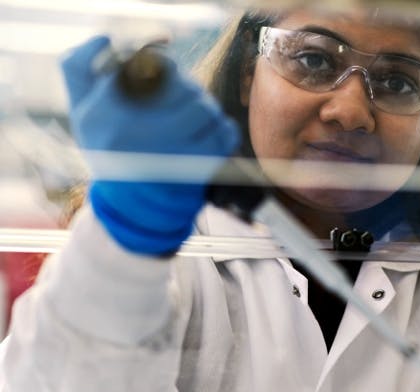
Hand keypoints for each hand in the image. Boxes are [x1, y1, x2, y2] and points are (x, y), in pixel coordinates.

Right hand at [61, 36, 240, 254]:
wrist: (131, 207)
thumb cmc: (108, 151)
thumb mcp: (81, 111)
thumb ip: (78, 67)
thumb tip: (104, 40)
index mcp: (103, 113)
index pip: (143, 68)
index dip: (163, 66)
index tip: (164, 74)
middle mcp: (135, 133)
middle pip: (182, 86)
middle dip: (187, 87)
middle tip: (184, 96)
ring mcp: (169, 153)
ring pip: (205, 107)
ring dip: (205, 107)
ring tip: (195, 117)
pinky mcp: (197, 169)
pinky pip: (225, 132)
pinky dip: (223, 129)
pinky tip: (208, 135)